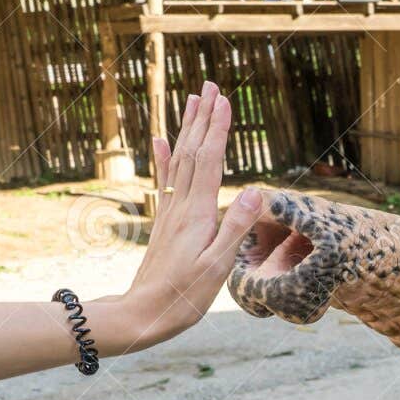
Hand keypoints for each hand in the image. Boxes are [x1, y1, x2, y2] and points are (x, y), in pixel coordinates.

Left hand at [101, 81, 261, 351]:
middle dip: (203, 118)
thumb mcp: (218, 266)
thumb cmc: (184, 296)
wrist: (144, 314)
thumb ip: (236, 228)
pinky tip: (162, 139)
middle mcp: (182, 207)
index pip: (210, 162)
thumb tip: (255, 190)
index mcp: (198, 215)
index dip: (218, 130)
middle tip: (209, 85)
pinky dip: (164, 156)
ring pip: (180, 160)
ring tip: (192, 101)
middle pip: (193, 152)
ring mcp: (171, 213)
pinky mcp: (165, 223)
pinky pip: (166, 181)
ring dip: (187, 129)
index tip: (224, 100)